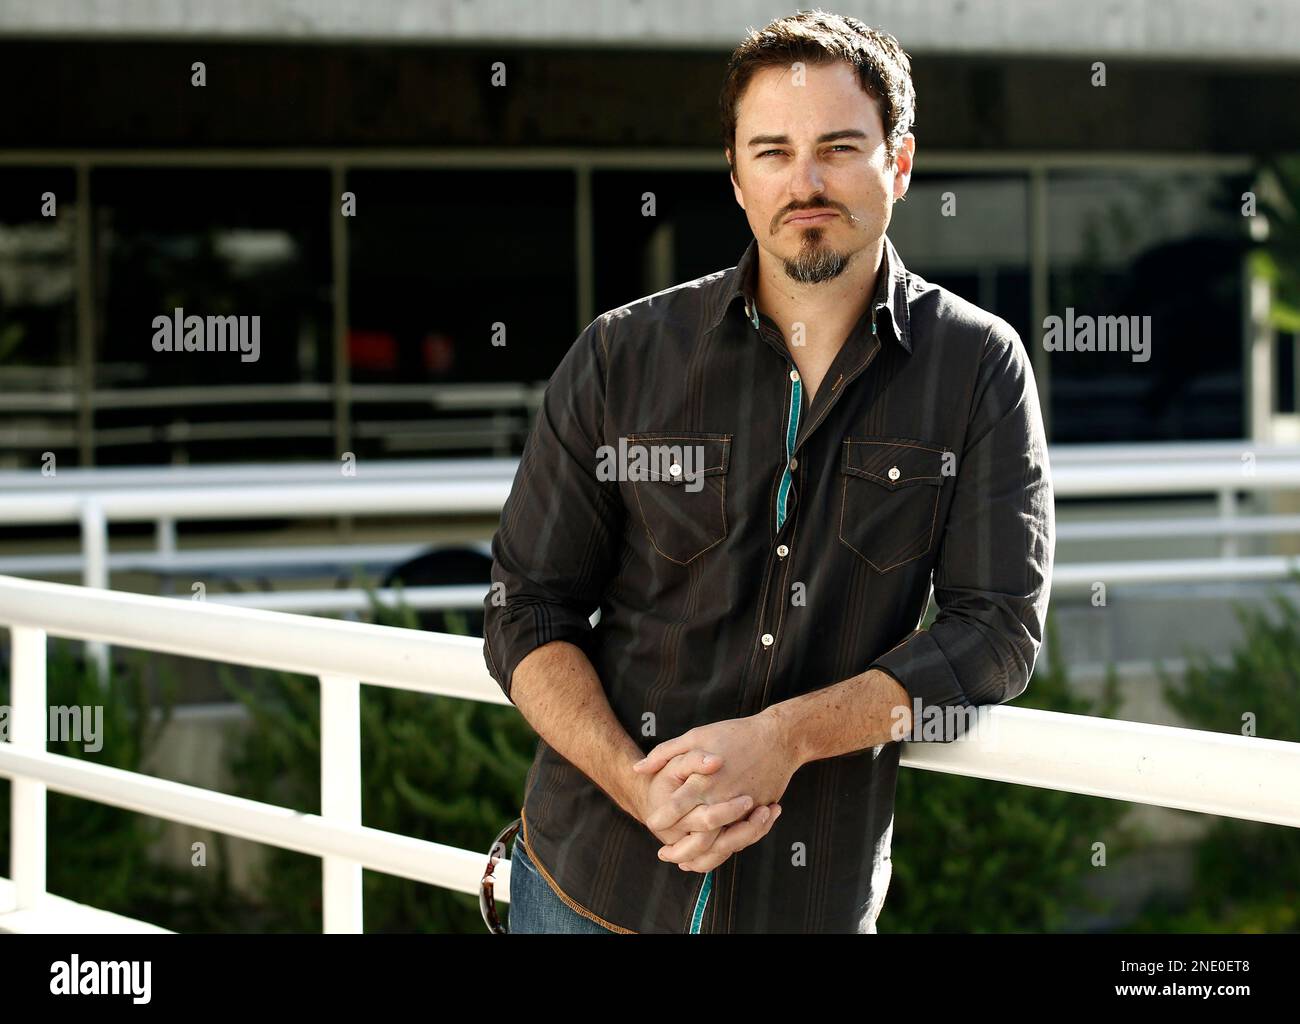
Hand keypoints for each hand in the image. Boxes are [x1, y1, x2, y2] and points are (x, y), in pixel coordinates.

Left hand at [633, 713, 798, 870]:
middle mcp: (722, 800)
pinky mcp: (757, 815)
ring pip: (718, 847)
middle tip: (664, 854)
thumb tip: (637, 768)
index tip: (651, 823)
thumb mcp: (696, 736)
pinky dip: (723, 852)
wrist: (778, 739)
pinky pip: (738, 841)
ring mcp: (742, 812)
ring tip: (683, 862)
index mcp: (703, 781)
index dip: (660, 819)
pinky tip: (710, 852)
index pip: (674, 809)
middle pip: (695, 838)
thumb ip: (665, 752)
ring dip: (699, 859)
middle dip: (677, 851)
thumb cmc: (734, 734)